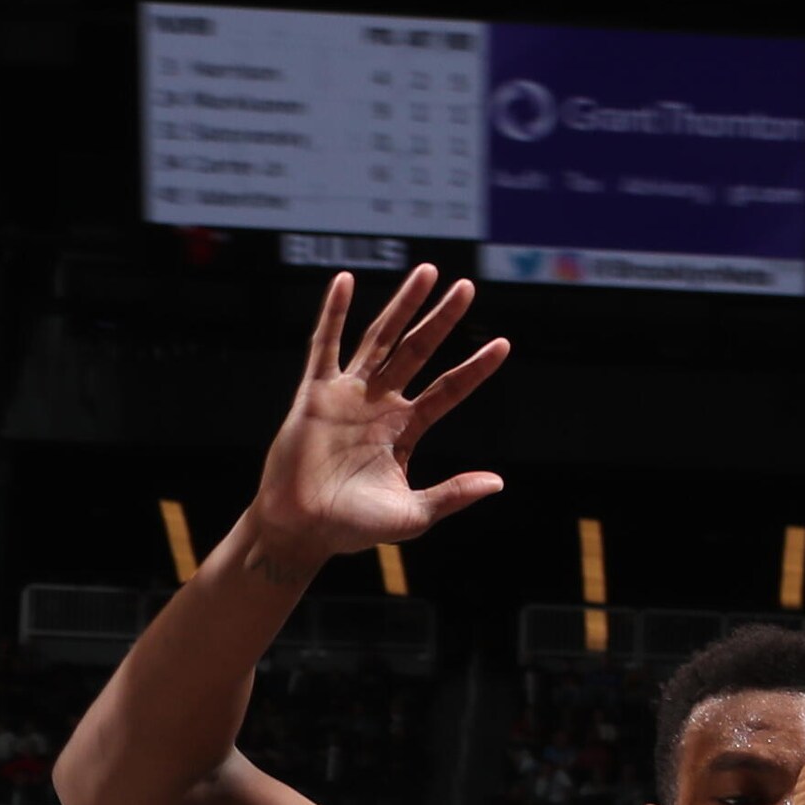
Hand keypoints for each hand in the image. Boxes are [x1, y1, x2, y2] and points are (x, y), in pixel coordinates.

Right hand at [248, 266, 510, 563]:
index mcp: (405, 431)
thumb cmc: (353, 528)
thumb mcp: (414, 514)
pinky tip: (345, 281)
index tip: (503, 344)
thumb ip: (453, 494)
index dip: (474, 369)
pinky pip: (324, 345)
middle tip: (467, 288)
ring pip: (380, 338)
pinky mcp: (314, 393)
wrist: (302, 531)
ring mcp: (347, 394)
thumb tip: (498, 482)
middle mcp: (379, 405)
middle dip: (442, 320)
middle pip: (418, 351)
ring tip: (427, 273)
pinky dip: (332, 312)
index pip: (448, 391)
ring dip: (403, 305)